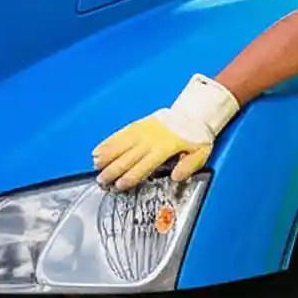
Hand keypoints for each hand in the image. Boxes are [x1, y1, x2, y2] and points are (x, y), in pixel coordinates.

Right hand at [92, 73, 239, 190]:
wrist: (194, 112)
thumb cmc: (196, 135)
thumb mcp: (201, 152)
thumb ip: (189, 166)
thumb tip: (176, 177)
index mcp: (165, 147)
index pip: (144, 165)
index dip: (130, 176)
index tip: (120, 186)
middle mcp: (151, 139)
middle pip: (128, 156)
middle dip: (113, 169)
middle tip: (102, 180)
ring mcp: (143, 130)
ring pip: (121, 144)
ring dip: (107, 155)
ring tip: (95, 166)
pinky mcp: (139, 124)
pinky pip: (121, 133)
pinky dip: (108, 142)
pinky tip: (98, 150)